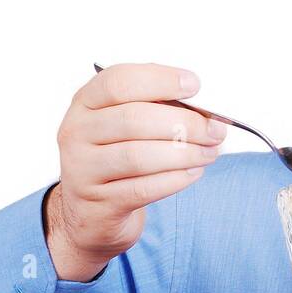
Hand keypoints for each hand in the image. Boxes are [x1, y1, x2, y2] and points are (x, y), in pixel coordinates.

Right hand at [46, 62, 226, 280]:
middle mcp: (76, 133)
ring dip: (184, 153)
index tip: (194, 84)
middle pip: (133, 119)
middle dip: (184, 123)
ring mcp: (83, 170)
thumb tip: (202, 107)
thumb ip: (156, 107)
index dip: (159, 80)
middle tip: (214, 130)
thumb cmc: (116, 158)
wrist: (89, 212)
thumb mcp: (124, 125)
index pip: (118, 82)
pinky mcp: (99, 203)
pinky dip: (176, 179)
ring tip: (209, 152)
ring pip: (138, 156)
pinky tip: (194, 172)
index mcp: (85, 103)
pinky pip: (143, 189)